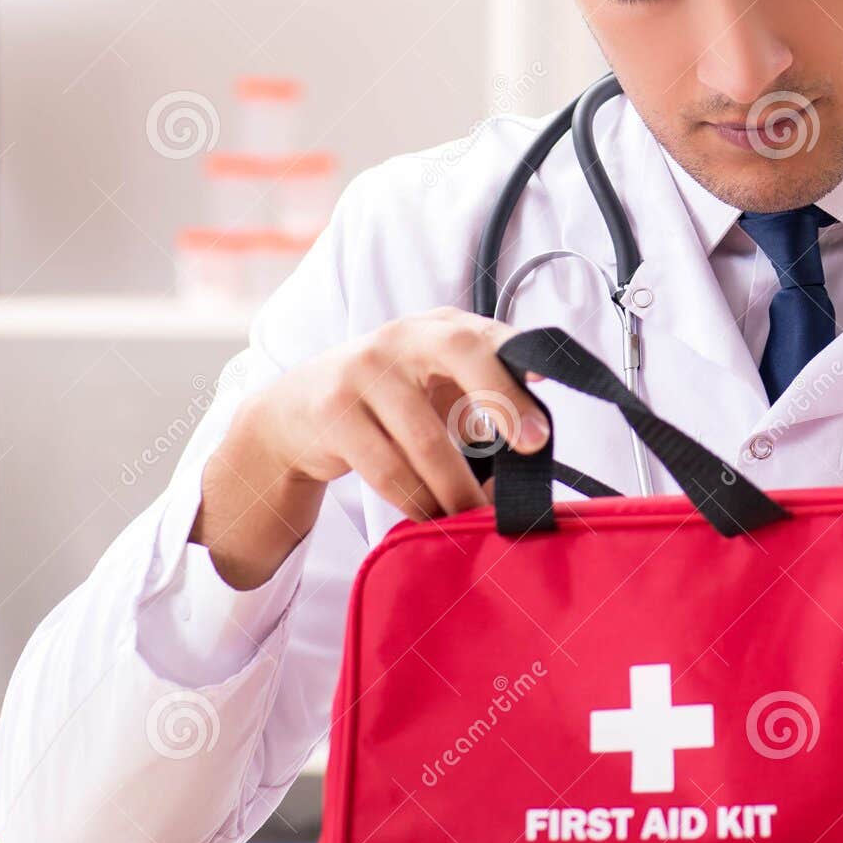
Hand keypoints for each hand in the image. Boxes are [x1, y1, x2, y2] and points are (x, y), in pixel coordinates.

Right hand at [193, 308, 549, 589]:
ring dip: (457, 488)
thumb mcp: (435, 381)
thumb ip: (484, 395)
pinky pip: (388, 470)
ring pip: (426, 439)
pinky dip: (417, 501)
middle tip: (534, 448)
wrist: (297, 409)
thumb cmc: (390, 397)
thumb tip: (534, 446)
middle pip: (460, 354)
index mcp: (439, 327)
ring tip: (475, 516)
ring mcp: (364, 371)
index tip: (545, 383)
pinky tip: (432, 515)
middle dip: (504, 401)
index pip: (487, 332)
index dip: (517, 355)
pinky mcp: (335, 414)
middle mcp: (404, 338)